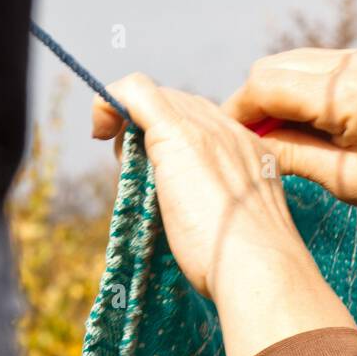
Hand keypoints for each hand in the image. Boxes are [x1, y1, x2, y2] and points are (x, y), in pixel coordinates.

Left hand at [91, 74, 306, 298]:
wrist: (257, 264)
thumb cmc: (244, 263)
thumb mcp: (237, 225)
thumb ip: (218, 205)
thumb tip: (184, 209)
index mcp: (250, 151)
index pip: (205, 122)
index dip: (175, 137)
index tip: (160, 172)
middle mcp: (230, 131)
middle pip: (179, 104)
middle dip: (150, 129)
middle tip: (138, 174)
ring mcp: (205, 129)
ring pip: (158, 98)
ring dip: (132, 125)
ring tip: (129, 169)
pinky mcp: (175, 134)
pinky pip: (136, 91)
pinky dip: (110, 100)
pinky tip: (99, 128)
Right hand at [222, 49, 356, 292]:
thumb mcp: (346, 181)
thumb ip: (292, 156)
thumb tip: (246, 145)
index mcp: (348, 91)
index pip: (266, 86)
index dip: (237, 115)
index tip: (225, 146)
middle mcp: (354, 64)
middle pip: (272, 69)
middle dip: (253, 105)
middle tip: (249, 148)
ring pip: (291, 66)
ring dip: (274, 98)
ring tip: (275, 143)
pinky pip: (315, 71)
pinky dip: (297, 93)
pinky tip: (300, 130)